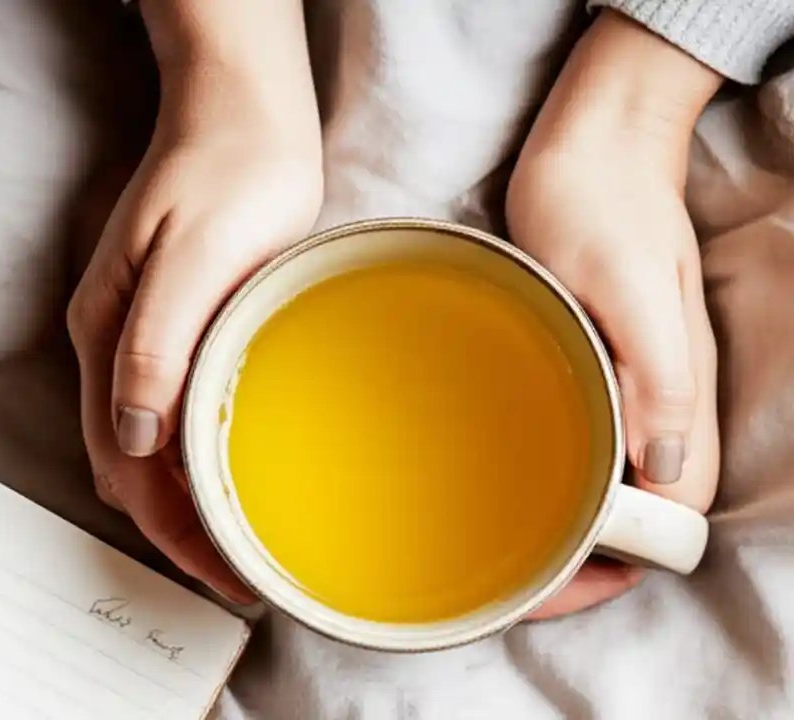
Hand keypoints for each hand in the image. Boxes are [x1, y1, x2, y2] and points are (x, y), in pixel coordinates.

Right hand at [68, 0, 320, 601]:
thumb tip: (137, 437)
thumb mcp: (191, 256)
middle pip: (131, 469)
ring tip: (242, 542)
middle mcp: (112, 347)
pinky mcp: (174, 329)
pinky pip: (175, 416)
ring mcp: (139, 339)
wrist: (241, 116)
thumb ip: (156, 344)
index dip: (171, 529)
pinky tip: (235, 473)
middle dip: (177, 532)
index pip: (125, 463)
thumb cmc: (226, 175)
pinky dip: (198, 462)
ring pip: (150, 450)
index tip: (225, 573)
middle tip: (244, 575)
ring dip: (187, 504)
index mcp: (105, 335)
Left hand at [508, 12, 721, 618]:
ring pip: (614, 484)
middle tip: (503, 576)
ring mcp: (631, 382)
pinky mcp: (601, 362)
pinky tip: (508, 475)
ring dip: (565, 523)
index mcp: (672, 392)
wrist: (596, 141)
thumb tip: (662, 469)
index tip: (544, 582)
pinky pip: (592, 439)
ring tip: (496, 542)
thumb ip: (654, 373)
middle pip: (639, 517)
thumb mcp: (618, 283)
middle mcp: (659, 399)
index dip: (612, 567)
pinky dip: (557, 473)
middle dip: (581, 561)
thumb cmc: (599, 201)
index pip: (667, 518)